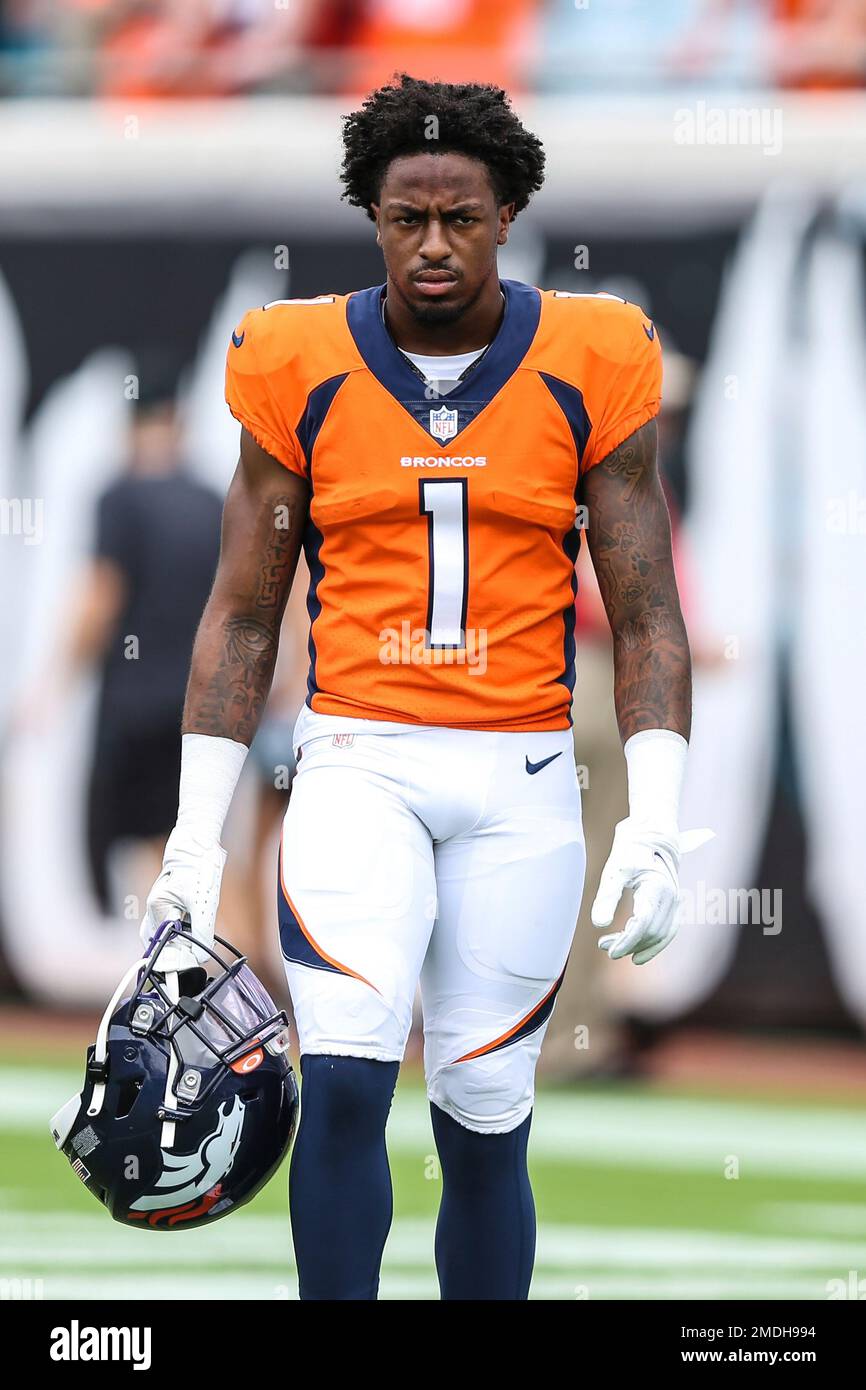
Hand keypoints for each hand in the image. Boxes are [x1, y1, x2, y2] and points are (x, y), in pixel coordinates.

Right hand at [140, 825, 226, 971]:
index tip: (183, 972)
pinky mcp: (170, 904)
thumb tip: (198, 955)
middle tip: (190, 963)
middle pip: (160, 943)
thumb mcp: (204, 903)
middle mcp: (154, 909)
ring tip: (192, 950)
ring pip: (165, 936)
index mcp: (157, 908)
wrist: (199, 844)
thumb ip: (201, 931)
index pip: (161, 944)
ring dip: (178, 945)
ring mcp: (160, 906)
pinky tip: (192, 935)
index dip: (172, 961)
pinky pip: (171, 927)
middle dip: (174, 955)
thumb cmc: (199, 868)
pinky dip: (181, 935)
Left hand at [592, 820, 713, 964]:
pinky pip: (668, 930)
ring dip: (639, 946)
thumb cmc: (632, 849)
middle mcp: (671, 897)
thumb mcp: (614, 869)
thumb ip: (607, 897)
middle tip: (604, 945)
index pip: (642, 924)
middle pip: (651, 932)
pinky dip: (654, 943)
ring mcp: (675, 901)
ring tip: (613, 947)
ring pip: (661, 935)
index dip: (627, 941)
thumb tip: (599, 924)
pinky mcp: (673, 903)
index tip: (610, 951)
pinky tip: (638, 951)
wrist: (652, 833)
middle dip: (628, 944)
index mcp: (657, 888)